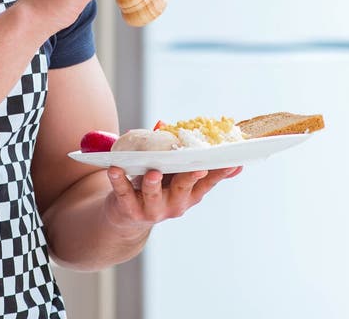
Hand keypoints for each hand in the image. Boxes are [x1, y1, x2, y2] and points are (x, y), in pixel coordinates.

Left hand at [102, 166, 242, 238]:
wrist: (126, 217)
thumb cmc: (155, 186)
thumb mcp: (173, 175)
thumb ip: (183, 157)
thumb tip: (189, 131)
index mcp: (188, 193)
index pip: (207, 182)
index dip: (220, 173)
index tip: (233, 162)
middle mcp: (175, 204)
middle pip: (184, 188)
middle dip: (190, 177)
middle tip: (197, 168)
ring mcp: (153, 209)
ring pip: (154, 194)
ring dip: (153, 182)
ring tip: (153, 172)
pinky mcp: (130, 210)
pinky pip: (124, 193)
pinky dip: (119, 181)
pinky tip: (115, 169)